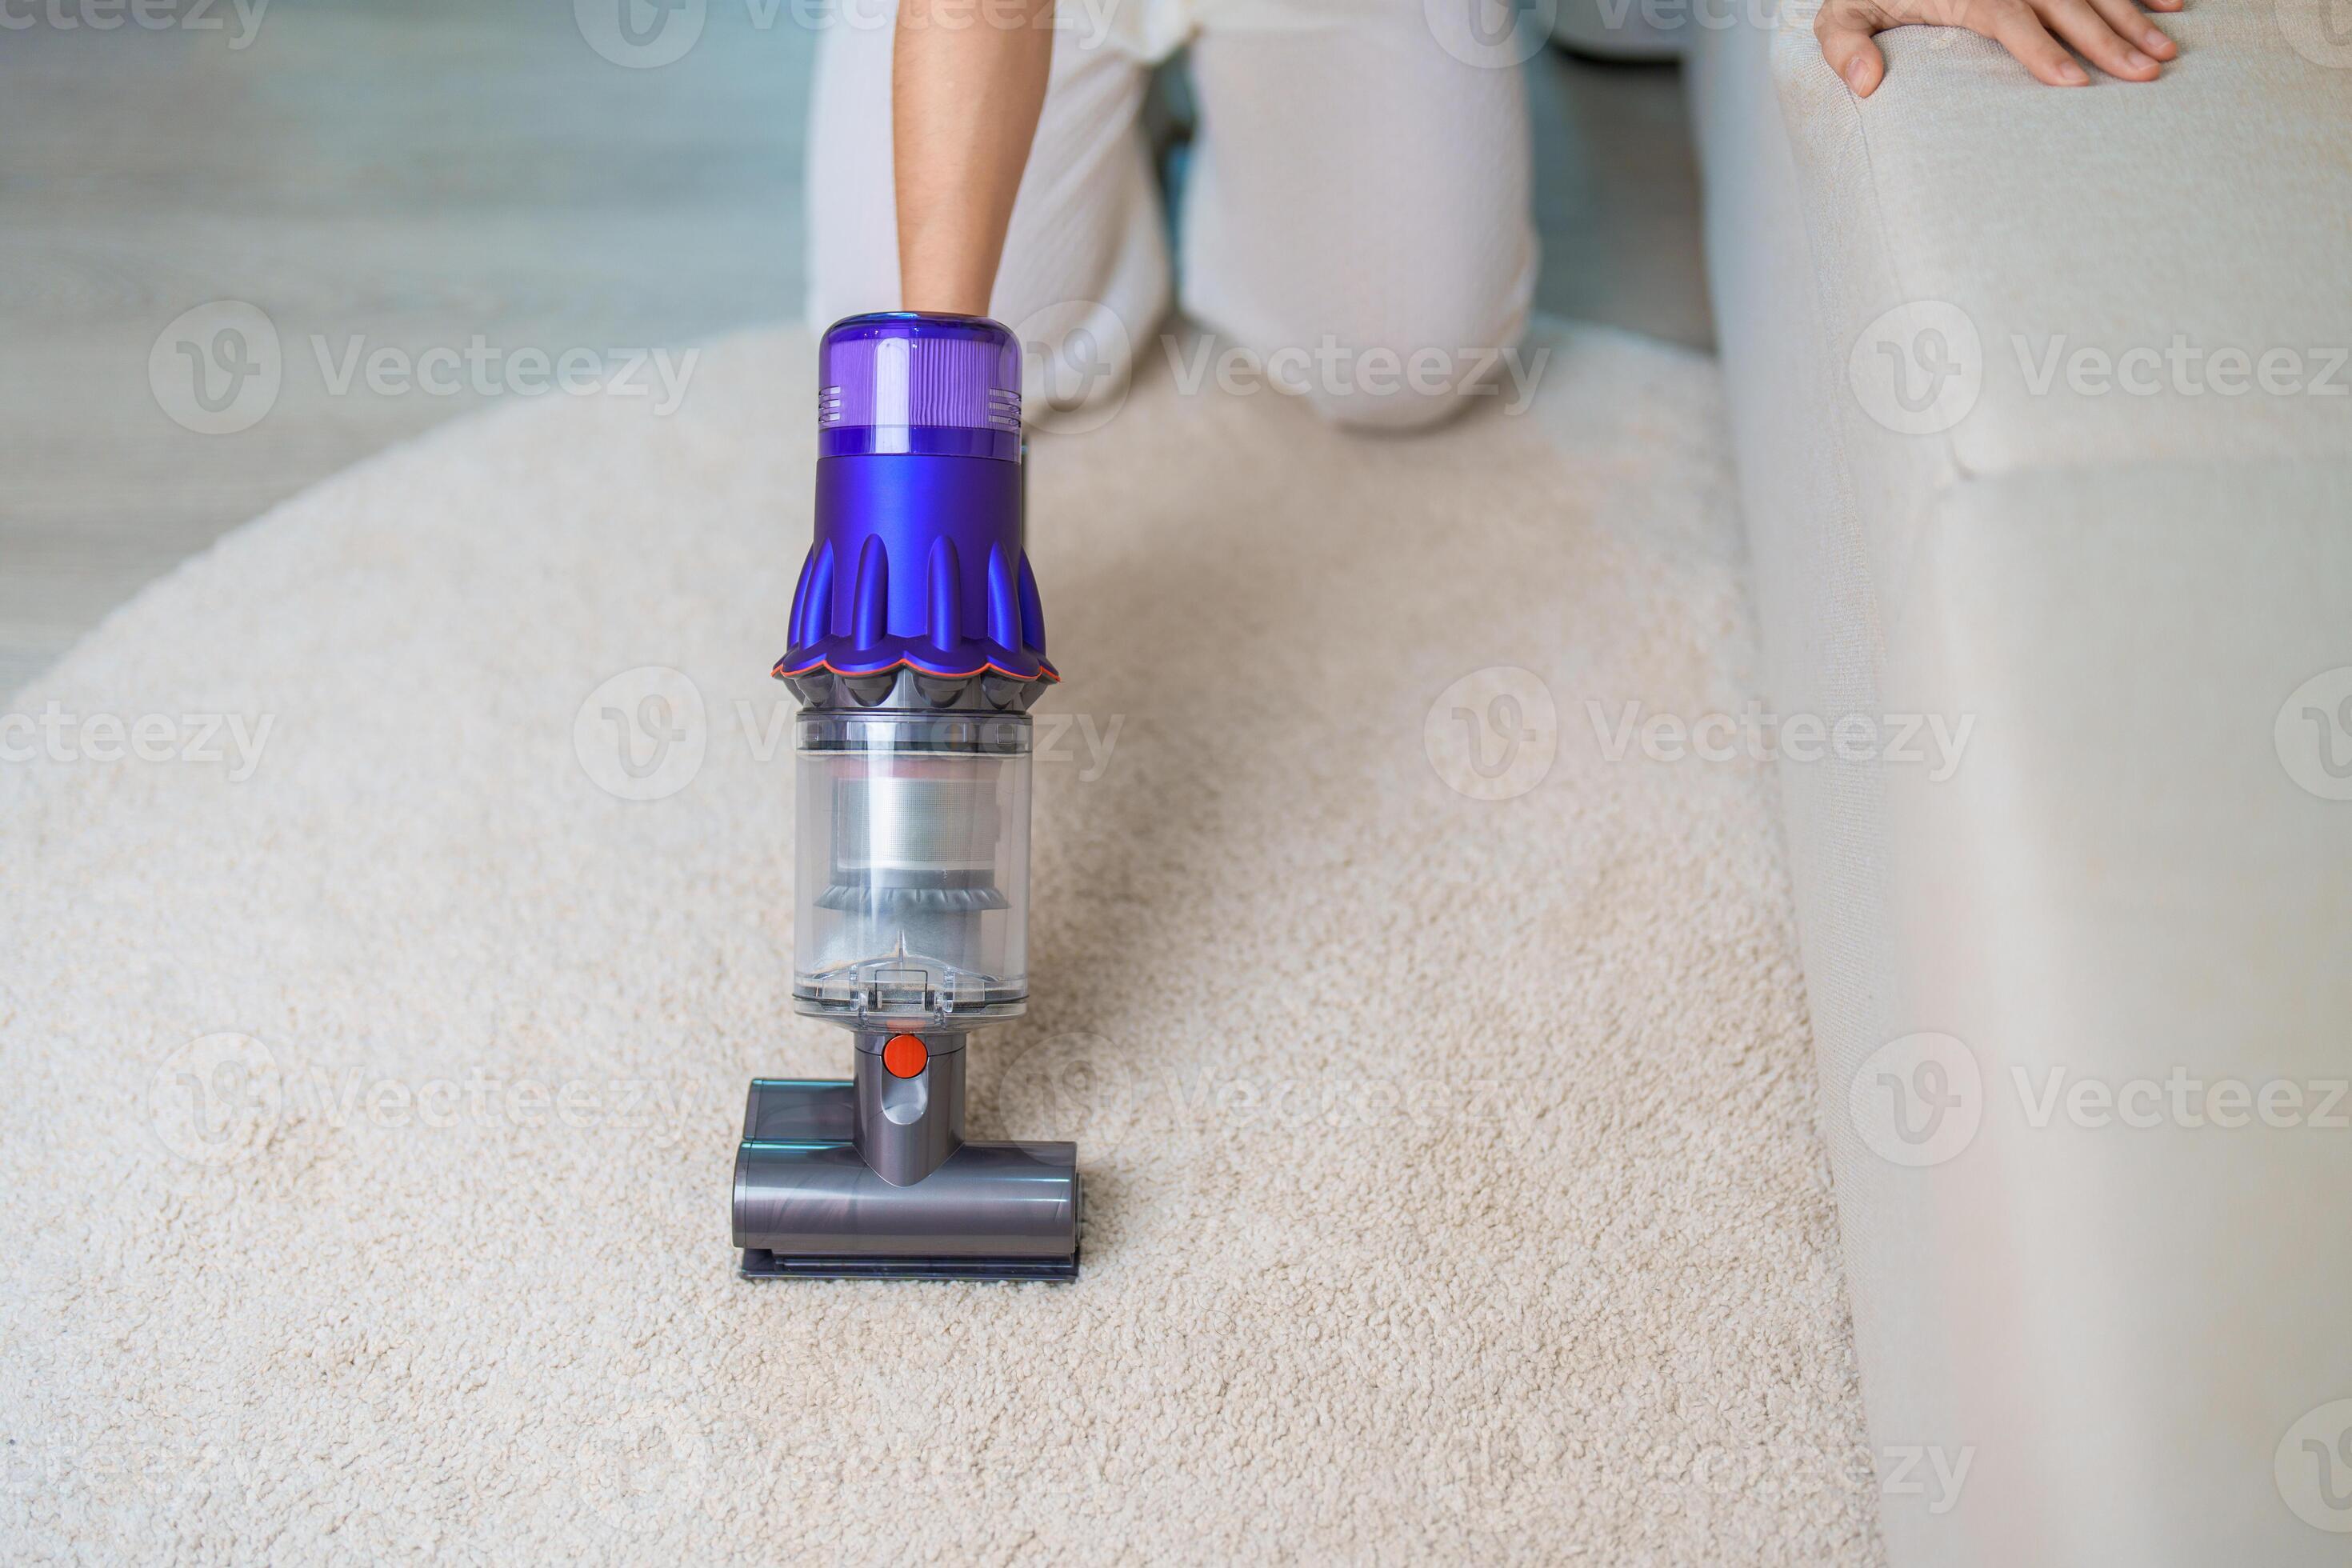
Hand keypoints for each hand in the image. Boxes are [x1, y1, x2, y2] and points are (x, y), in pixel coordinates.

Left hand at [1814, 0, 2180, 94]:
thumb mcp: (1840, 13)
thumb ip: (1844, 47)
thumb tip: (1866, 85)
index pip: (2007, 17)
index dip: (2041, 49)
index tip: (2074, 82)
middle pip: (2063, 1)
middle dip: (2108, 37)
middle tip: (2146, 73)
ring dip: (2133, 16)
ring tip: (2165, 52)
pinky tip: (2173, 5)